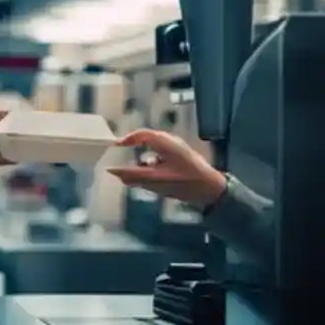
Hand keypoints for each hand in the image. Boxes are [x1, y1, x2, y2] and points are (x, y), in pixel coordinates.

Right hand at [107, 129, 226, 208]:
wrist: (213, 190)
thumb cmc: (185, 182)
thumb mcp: (156, 180)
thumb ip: (132, 176)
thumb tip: (112, 171)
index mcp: (164, 142)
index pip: (141, 134)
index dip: (127, 139)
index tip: (115, 146)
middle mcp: (171, 142)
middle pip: (147, 140)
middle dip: (135, 149)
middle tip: (124, 158)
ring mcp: (178, 149)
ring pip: (155, 150)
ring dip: (145, 160)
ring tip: (140, 174)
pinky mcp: (182, 158)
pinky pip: (162, 157)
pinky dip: (154, 165)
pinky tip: (156, 179)